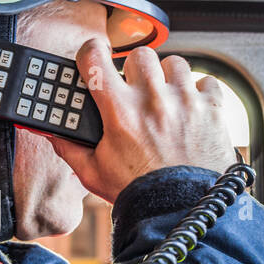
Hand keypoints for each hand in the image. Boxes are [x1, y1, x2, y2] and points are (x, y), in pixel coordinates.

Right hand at [48, 40, 236, 204]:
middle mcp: (153, 100)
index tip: (93, 57)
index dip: (90, 52)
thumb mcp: (93, 173)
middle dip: (135, 70)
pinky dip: (199, 93)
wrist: (178, 211)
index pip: (94, 58)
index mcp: (120, 112)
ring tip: (165, 101)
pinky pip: (207, 82)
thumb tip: (51, 132)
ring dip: (168, 78)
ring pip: (175, 63)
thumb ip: (69, 148)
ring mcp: (185, 102)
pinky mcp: (212, 109)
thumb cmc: (138, 194)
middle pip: (139, 55)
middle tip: (135, 90)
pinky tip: (190, 110)